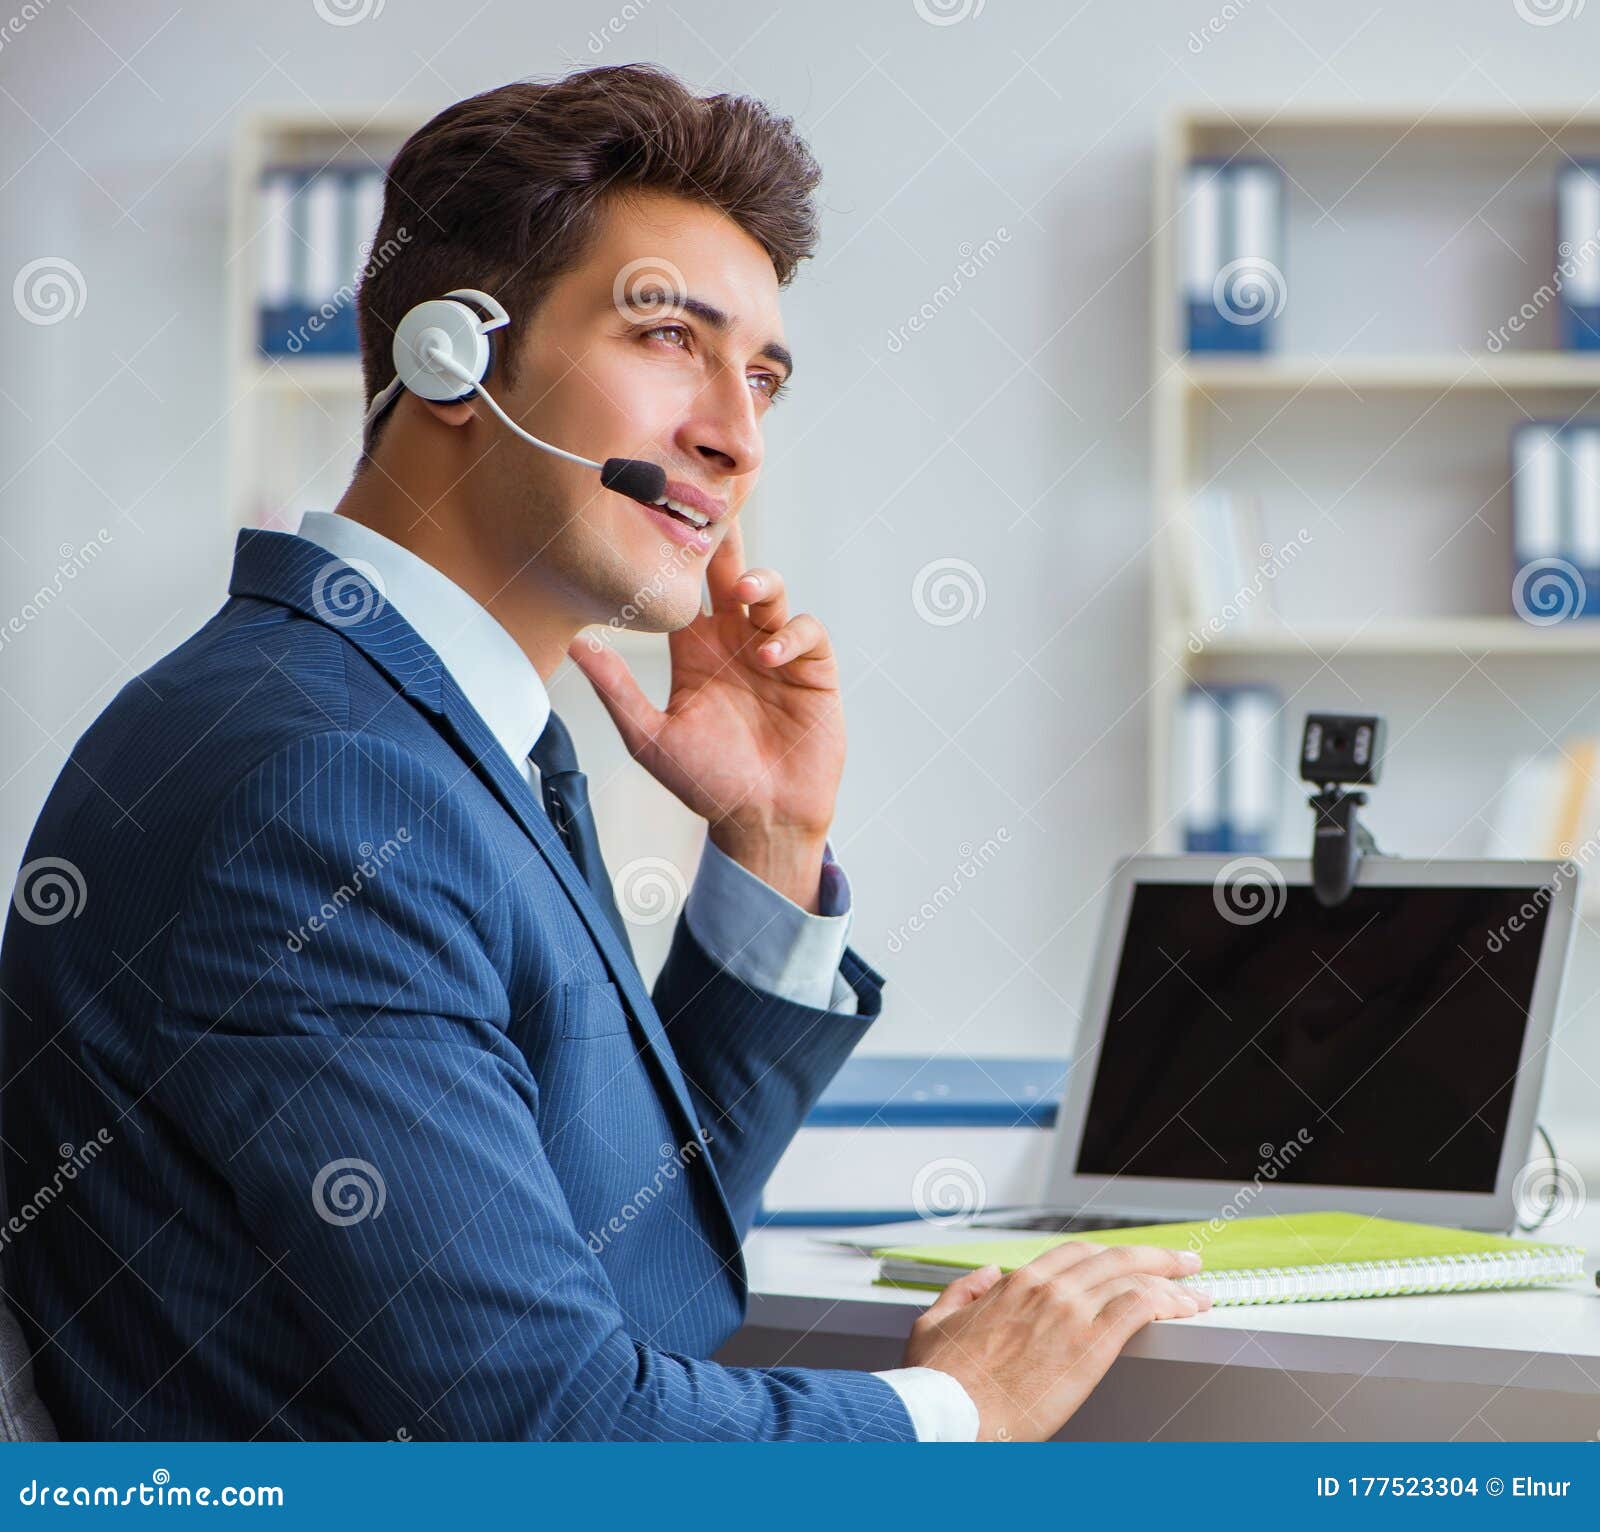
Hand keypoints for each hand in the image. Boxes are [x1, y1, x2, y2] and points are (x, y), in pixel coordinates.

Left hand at [569, 521, 844, 909]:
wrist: (761, 820)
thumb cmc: (705, 783)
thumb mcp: (650, 737)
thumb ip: (615, 688)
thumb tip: (572, 644)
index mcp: (695, 651)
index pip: (685, 591)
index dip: (679, 561)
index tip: (663, 526)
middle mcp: (735, 643)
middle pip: (730, 577)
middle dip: (726, 547)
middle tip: (715, 521)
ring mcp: (775, 653)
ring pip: (772, 594)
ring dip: (762, 583)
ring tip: (745, 593)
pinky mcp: (812, 670)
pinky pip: (807, 632)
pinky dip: (792, 635)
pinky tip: (770, 656)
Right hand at [901, 1242, 1209, 1441]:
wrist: (951, 1414)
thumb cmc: (940, 1381)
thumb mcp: (935, 1322)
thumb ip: (963, 1292)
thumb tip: (986, 1276)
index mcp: (1015, 1284)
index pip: (1076, 1254)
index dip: (1109, 1254)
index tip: (1128, 1261)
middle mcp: (1047, 1289)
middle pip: (1114, 1257)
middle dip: (1155, 1257)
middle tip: (1181, 1261)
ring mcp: (1070, 1313)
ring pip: (1133, 1278)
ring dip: (1172, 1281)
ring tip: (1196, 1290)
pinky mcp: (1090, 1345)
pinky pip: (1139, 1308)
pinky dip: (1167, 1302)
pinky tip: (1184, 1310)